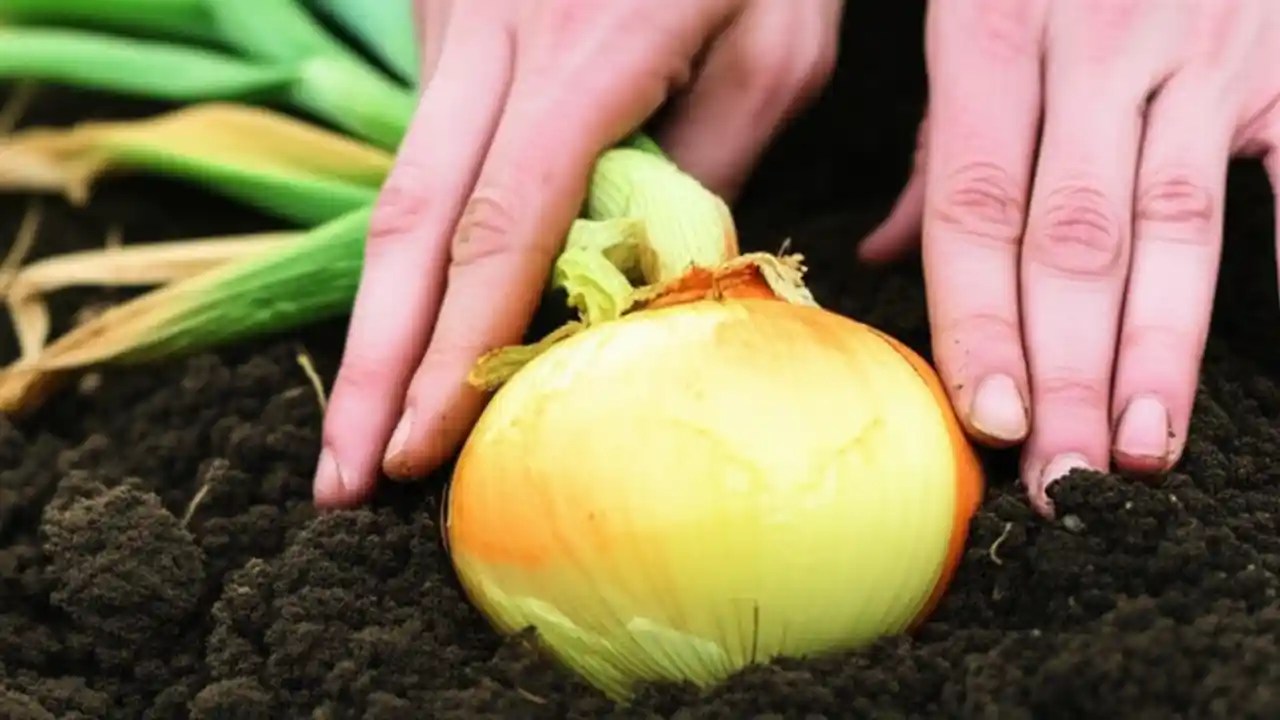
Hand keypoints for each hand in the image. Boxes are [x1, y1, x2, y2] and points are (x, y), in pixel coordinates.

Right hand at [313, 0, 842, 506]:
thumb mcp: (778, 33)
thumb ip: (713, 154)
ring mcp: (457, 25)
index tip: (422, 449)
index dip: (456, 349)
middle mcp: (496, 37)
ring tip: (365, 427)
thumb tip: (646, 272)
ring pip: (400, 194)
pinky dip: (418, 251)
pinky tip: (415, 323)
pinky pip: (427, 150)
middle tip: (341, 481)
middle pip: (410, 226)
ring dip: (378, 319)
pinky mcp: (445, 21)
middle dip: (373, 366)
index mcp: (592, 49)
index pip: (505, 228)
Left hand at [860, 0, 1279, 516]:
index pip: (976, 209)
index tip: (987, 420)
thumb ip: (932, 137)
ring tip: (1144, 449)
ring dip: (1158, 348)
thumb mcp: (959, 1)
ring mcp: (1206, 45)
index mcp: (988, 30)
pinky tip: (1274, 350)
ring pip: (1176, 225)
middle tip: (1062, 479)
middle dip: (1064, 370)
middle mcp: (1097, 43)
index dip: (979, 320)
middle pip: (1075, 239)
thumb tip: (881, 254)